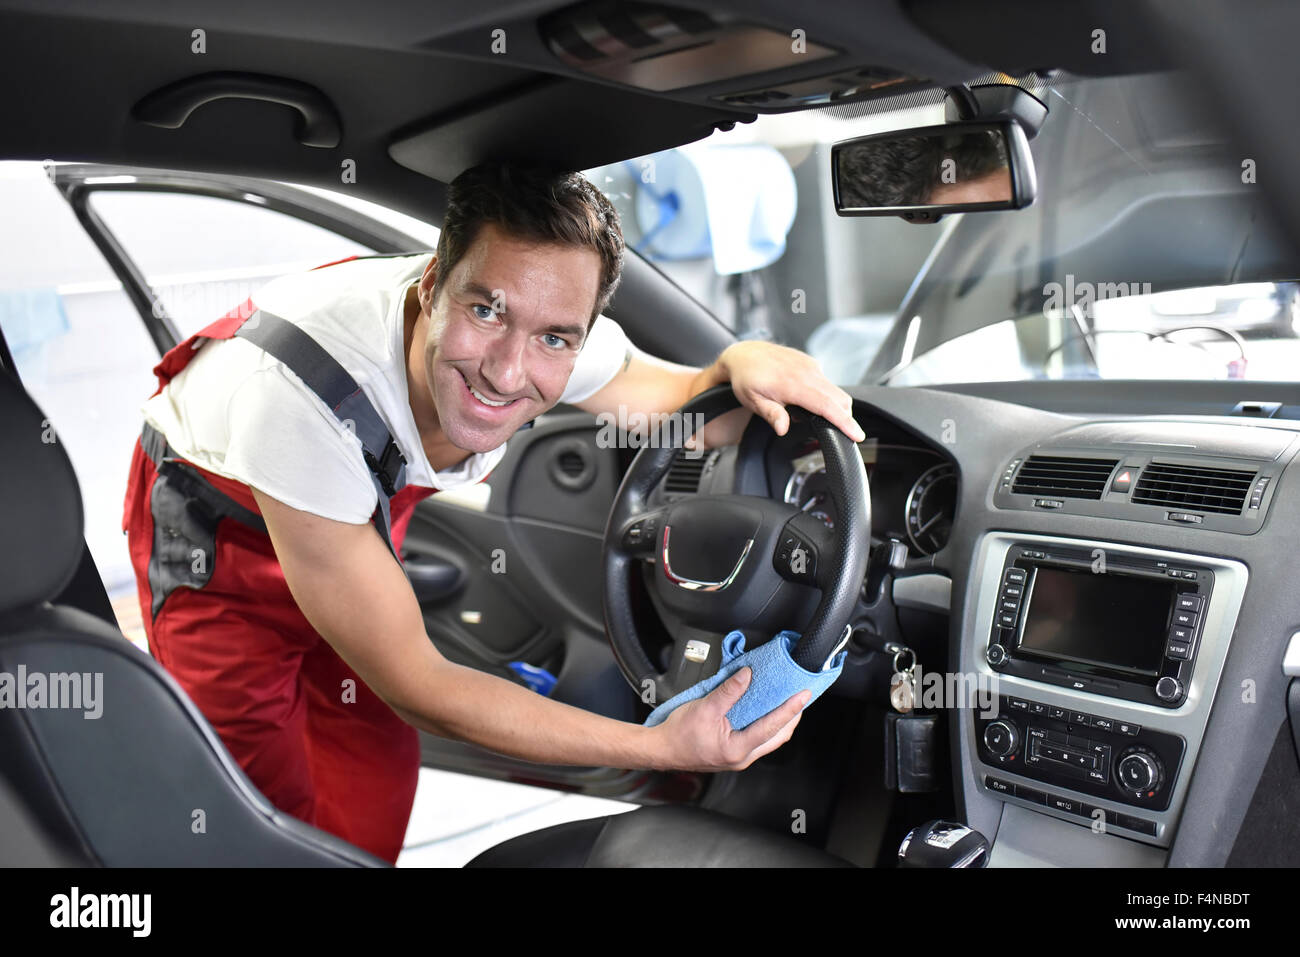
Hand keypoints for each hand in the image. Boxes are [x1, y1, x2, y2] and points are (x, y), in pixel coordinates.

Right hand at [650, 667, 808, 771]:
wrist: (661, 749)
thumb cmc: (678, 734)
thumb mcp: (705, 707)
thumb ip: (728, 691)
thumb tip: (746, 675)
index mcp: (738, 749)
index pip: (772, 726)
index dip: (790, 709)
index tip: (803, 695)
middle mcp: (742, 757)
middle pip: (778, 737)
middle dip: (792, 717)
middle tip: (801, 698)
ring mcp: (738, 757)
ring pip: (770, 740)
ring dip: (781, 722)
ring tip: (788, 703)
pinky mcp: (733, 753)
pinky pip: (758, 739)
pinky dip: (767, 724)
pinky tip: (765, 711)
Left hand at [692, 341, 865, 447]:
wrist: (744, 354)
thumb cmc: (746, 378)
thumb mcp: (753, 400)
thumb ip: (771, 414)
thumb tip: (782, 428)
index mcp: (791, 384)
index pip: (826, 405)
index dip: (844, 422)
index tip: (857, 435)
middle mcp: (805, 372)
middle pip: (839, 399)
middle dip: (846, 418)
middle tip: (846, 435)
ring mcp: (810, 366)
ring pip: (836, 391)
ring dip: (837, 408)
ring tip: (821, 420)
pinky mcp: (811, 363)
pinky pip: (827, 383)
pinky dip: (828, 396)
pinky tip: (812, 404)